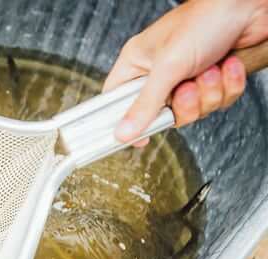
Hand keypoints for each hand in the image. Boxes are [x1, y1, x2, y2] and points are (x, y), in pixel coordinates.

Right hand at [105, 0, 267, 145]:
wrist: (248, 6)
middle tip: (187, 88)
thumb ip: (145, 104)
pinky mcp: (212, 79)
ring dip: (208, 93)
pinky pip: (217, 102)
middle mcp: (160, 72)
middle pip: (161, 113)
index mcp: (138, 63)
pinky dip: (227, 86)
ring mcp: (187, 77)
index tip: (137, 138)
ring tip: (210, 69)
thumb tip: (123, 133)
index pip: (117, 100)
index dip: (124, 121)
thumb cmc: (204, 19)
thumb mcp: (168, 65)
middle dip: (183, 104)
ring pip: (193, 111)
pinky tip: (227, 66)